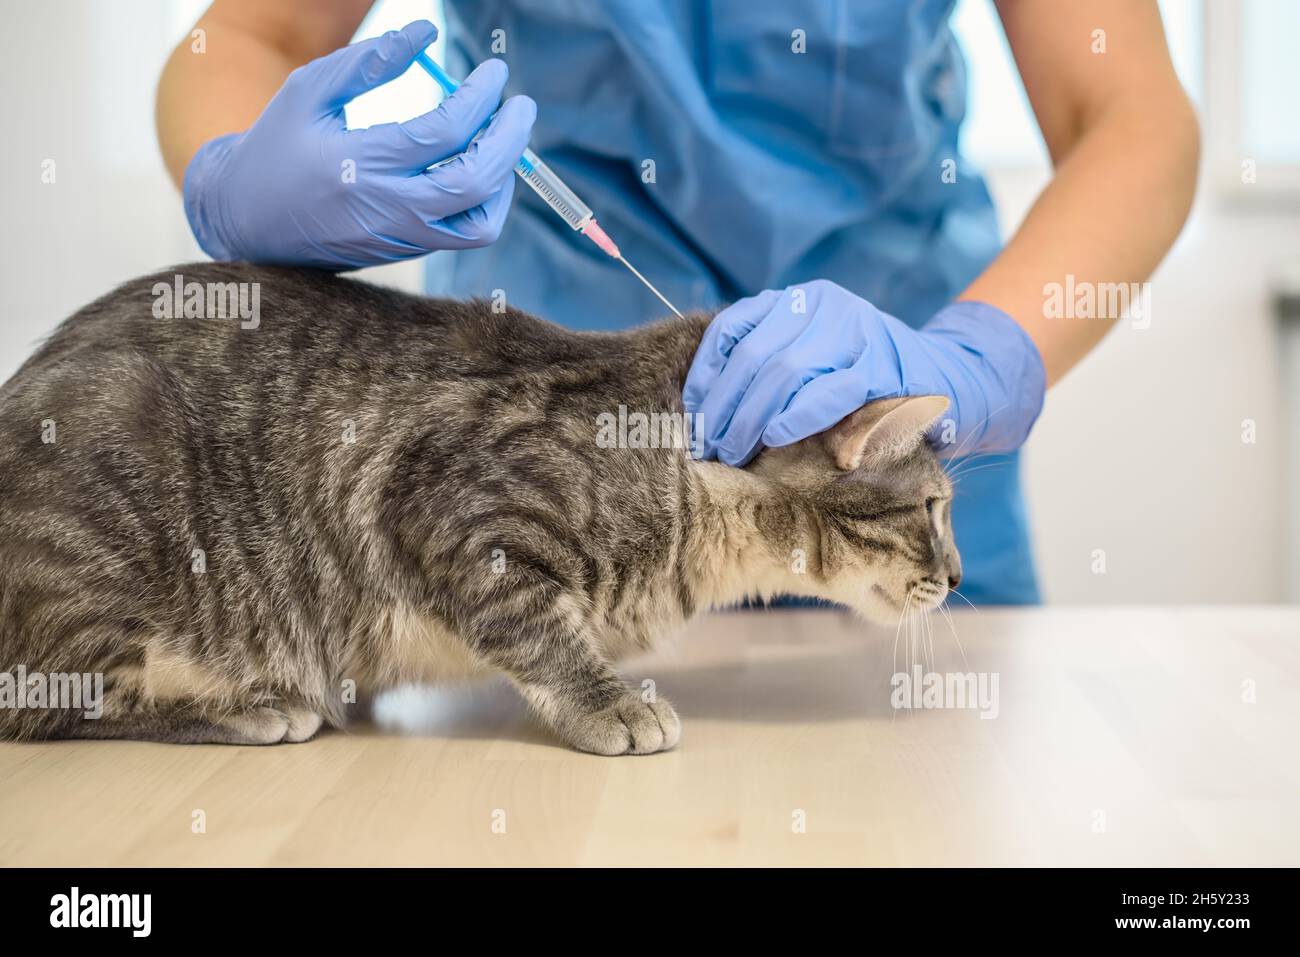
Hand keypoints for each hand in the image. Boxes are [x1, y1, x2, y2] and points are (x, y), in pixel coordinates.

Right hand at [182, 20, 535, 269]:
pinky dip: (484, 199)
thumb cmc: (277, 144)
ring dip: (504, 178)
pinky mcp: (408, 254)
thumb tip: (429, 34)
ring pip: (481, 223)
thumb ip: (370, 61)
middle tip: (520, 106)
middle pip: (475, 182)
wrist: (248, 220)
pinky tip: (476, 165)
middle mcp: (385, 210)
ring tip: (500, 139)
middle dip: (511, 140)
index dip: (480, 98)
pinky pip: (464, 233)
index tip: (495, 72)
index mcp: (357, 165)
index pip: (444, 132)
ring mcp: (400, 239)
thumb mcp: (310, 91)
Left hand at [683, 280, 1045, 464]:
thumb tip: (708, 412)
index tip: (691, 413)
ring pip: (784, 371)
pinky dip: (797, 417)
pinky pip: (829, 391)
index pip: (733, 328)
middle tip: (709, 446)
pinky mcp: (882, 365)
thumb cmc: (867, 381)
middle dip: (724, 407)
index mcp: (800, 300)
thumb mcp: (815, 360)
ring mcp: (855, 330)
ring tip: (734, 451)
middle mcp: (824, 305)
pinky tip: (776, 439)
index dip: (705, 374)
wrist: (948, 380)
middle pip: (753, 355)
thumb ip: (771, 368)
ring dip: (752, 418)